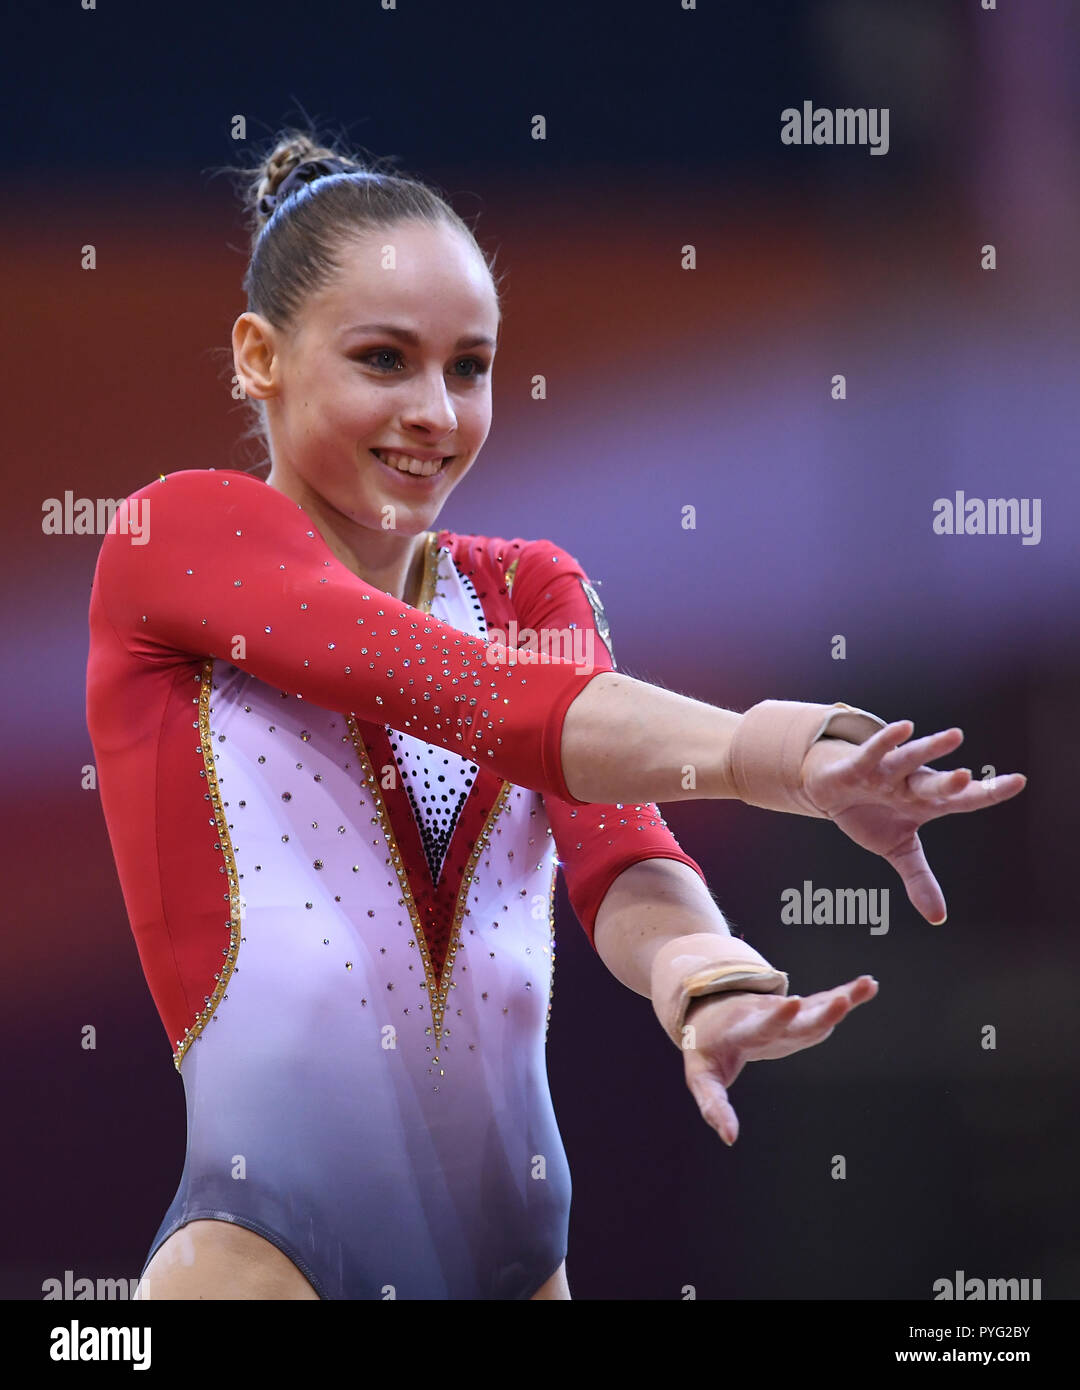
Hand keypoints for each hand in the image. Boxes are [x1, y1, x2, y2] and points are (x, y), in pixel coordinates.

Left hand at [681, 976, 877, 1144]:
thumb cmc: (706, 1049)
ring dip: (843, 996)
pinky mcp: (798, 1011)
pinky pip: (824, 1002)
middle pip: (798, 1018)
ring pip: (816, 1005)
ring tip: (868, 985)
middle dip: (820, 1011)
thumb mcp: (701, 1078)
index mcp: (744, 1030)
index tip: (793, 1002)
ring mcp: (786, 1012)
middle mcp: (769, 1017)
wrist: (709, 1011)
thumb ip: (714, 1106)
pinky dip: (846, 995)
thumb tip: (731, 1139)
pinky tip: (869, 985)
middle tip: (842, 1001)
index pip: (762, 1025)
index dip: (777, 1017)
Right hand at [800, 722, 1025, 924]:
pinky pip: (876, 752)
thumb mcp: (897, 850)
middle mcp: (911, 784)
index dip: (990, 791)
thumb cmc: (869, 814)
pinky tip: (905, 728)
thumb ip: (920, 879)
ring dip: (931, 749)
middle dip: (950, 783)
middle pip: (935, 784)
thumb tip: (938, 917)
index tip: (1018, 781)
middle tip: (967, 777)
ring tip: (954, 737)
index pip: (964, 800)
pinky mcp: (860, 766)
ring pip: (912, 760)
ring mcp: (887, 774)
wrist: (829, 790)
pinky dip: (888, 741)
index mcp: (926, 803)